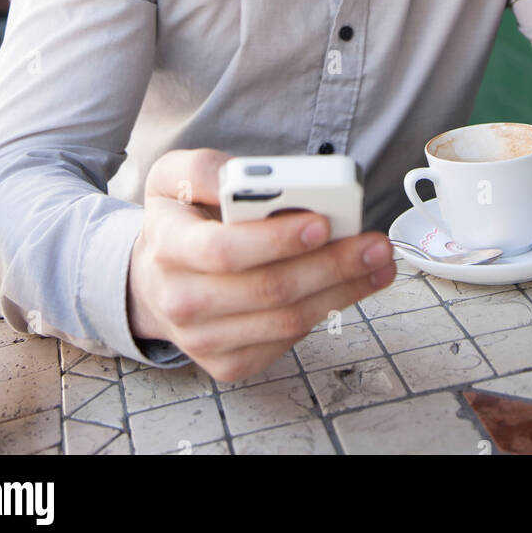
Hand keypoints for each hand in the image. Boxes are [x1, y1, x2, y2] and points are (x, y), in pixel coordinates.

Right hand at [126, 148, 395, 382]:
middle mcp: (181, 301)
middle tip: (375, 244)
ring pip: (286, 321)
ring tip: (379, 263)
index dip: (276, 239)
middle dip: (330, 265)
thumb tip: (250, 176)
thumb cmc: (177, 220)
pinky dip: (326, 311)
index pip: (224, 250)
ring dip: (342, 291)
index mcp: (168, 247)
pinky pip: (287, 340)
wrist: (152, 280)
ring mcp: (204, 340)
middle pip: (268, 290)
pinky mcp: (228, 364)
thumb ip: (206, 168)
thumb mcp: (173, 177)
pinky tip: (351, 286)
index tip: (321, 222)